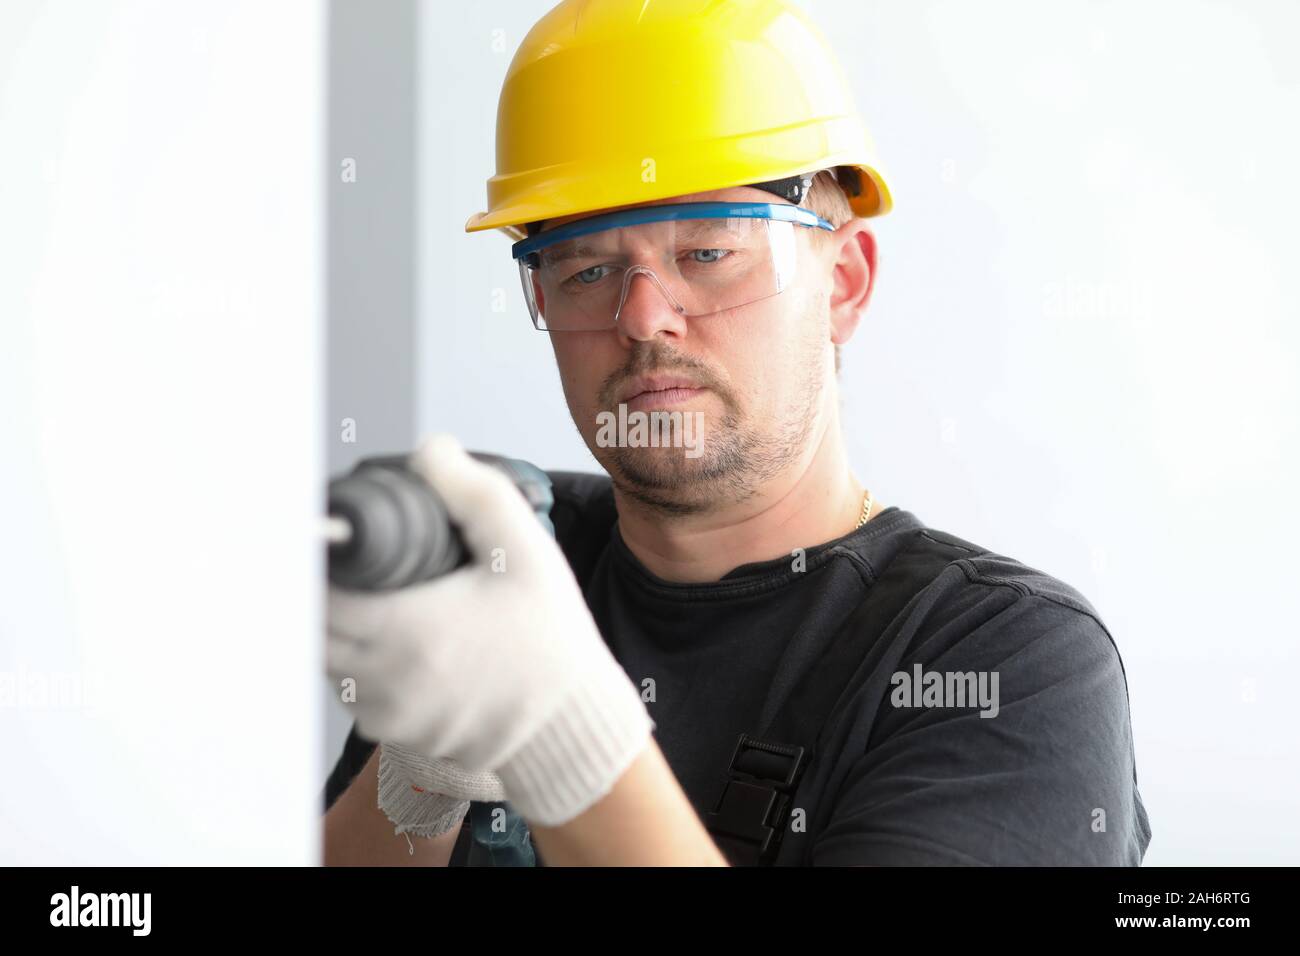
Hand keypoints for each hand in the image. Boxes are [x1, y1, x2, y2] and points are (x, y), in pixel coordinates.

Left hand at [327, 434, 653, 825]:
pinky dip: (358, 666)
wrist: (572, 718)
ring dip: (334, 630)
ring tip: (371, 598)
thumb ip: (474, 491)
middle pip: (310, 627)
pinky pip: (352, 694)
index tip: (330, 539)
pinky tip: (394, 644)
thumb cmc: (549, 636)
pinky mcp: (397, 732)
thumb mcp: (524, 550)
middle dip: (320, 591)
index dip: (316, 561)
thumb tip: (431, 451)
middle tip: (348, 564)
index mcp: (407, 627)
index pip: (317, 592)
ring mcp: (387, 711)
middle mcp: (385, 676)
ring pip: (325, 663)